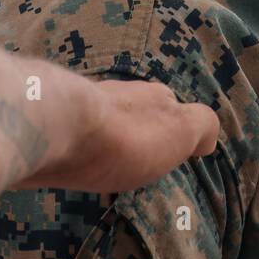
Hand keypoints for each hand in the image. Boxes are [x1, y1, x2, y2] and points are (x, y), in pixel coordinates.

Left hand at [25, 79, 219, 193]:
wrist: (57, 127)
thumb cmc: (127, 136)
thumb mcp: (181, 131)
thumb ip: (200, 126)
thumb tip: (208, 137)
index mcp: (154, 97)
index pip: (171, 106)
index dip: (173, 128)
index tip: (169, 152)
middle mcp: (120, 94)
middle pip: (134, 109)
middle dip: (137, 129)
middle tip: (136, 159)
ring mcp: (82, 104)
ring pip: (102, 118)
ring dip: (104, 136)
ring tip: (101, 164)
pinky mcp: (50, 119)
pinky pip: (72, 130)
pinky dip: (77, 143)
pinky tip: (72, 161)